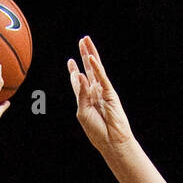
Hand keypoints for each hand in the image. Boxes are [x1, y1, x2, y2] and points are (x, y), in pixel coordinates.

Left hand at [67, 37, 132, 153]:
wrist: (111, 141)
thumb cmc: (97, 131)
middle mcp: (95, 93)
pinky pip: (102, 78)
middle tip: (81, 41)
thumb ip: (80, 94)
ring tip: (86, 41)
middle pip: (89, 69)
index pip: (79, 82)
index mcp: (86, 100)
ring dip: (90, 53)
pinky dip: (97, 68)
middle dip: (84, 55)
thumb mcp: (83, 112)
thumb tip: (79, 75)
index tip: (70, 61)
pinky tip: (91, 58)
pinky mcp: (110, 93)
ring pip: (96, 68)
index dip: (74, 71)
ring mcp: (103, 92)